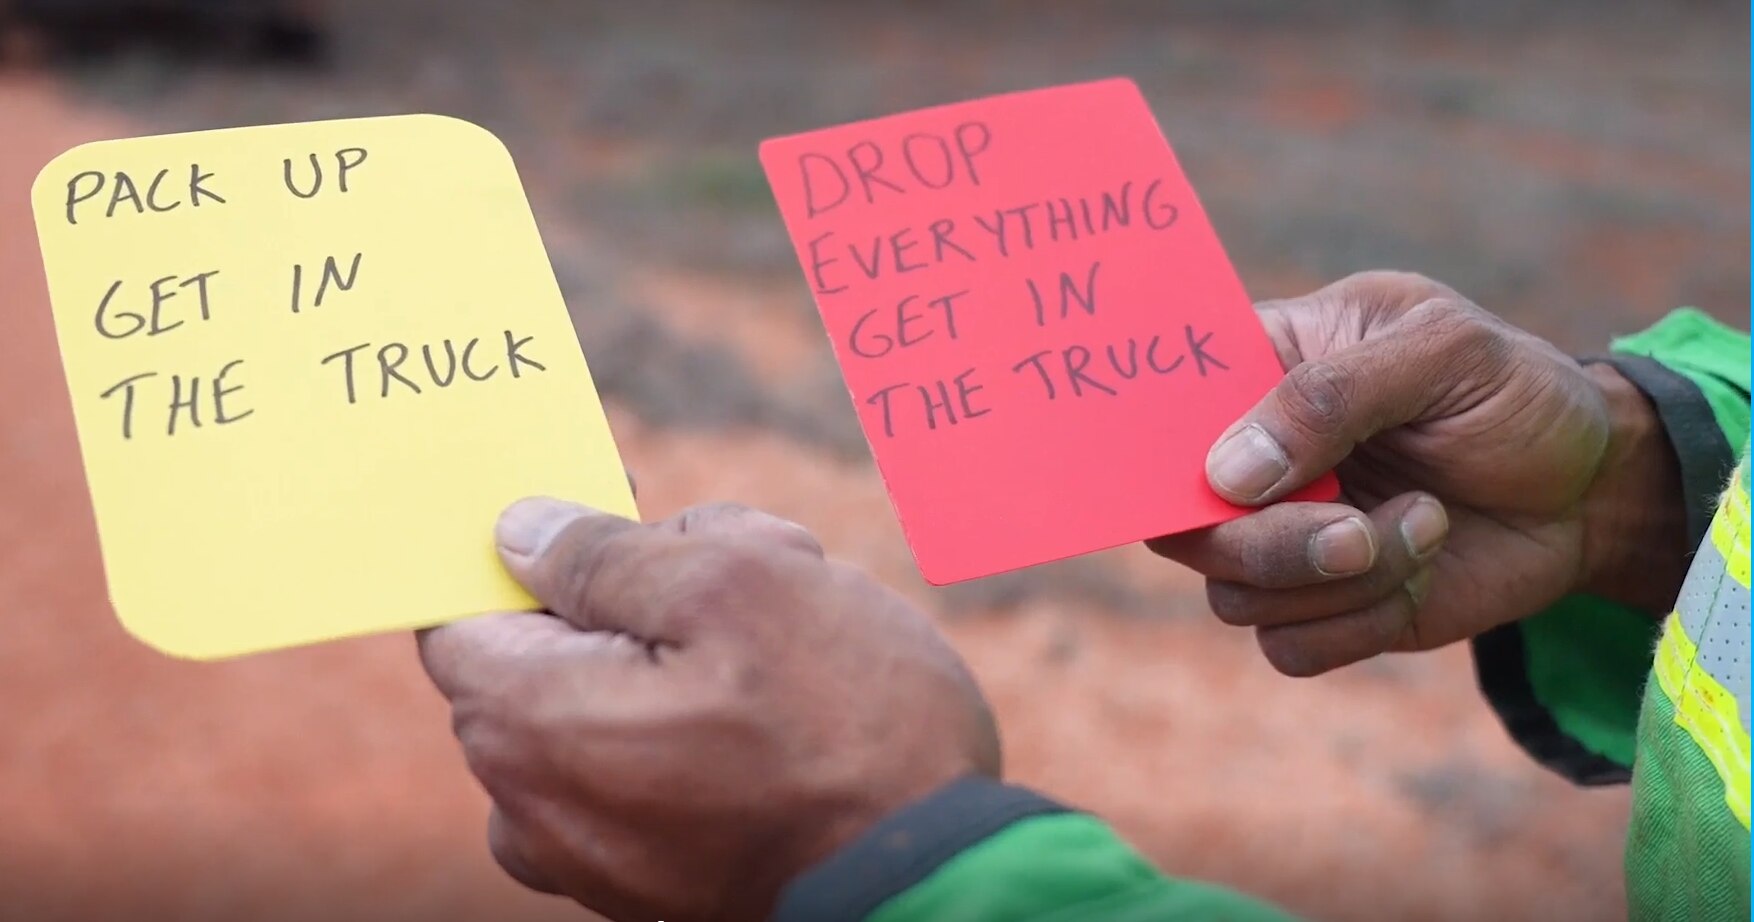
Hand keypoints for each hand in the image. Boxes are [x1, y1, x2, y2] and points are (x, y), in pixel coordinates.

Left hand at [417, 498, 999, 921]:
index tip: (615, 515)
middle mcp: (533, 806)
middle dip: (639, 595)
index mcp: (529, 721)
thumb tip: (519, 532)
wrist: (934, 881)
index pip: (461, 612)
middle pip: (548, 652)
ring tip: (794, 639)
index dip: (531, 550)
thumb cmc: (844, 723)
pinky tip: (789, 709)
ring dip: (683, 655)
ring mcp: (589, 857)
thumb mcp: (734, 582)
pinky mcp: (649, 883)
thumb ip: (604, 553)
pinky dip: (696, 726)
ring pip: (608, 705)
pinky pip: (644, 771)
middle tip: (757, 564)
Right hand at [1148, 271, 1685, 675]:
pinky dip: (1358, 623)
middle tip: (1353, 530)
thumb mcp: (1444, 352)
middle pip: (1182, 528)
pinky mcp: (1322, 607)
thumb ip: (1332, 396)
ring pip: (1233, 596)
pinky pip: (1288, 648)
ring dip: (1336, 580)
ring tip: (1424, 524)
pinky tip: (1421, 568)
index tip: (1206, 479)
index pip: (1161, 412)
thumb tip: (1224, 473)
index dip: (1156, 453)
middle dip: (1266, 543)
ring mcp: (1282, 538)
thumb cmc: (1514, 393)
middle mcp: (1253, 461)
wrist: (1591, 488)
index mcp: (1261, 370)